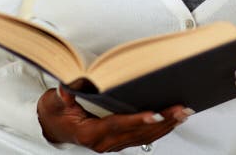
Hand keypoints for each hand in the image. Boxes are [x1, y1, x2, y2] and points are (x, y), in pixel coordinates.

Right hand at [37, 85, 191, 152]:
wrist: (53, 125)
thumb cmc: (56, 112)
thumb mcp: (55, 102)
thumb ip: (63, 96)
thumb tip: (67, 89)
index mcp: (89, 133)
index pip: (116, 125)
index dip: (136, 121)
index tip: (154, 115)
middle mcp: (103, 143)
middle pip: (137, 134)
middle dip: (161, 122)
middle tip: (179, 110)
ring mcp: (113, 145)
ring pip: (144, 138)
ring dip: (165, 126)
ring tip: (182, 113)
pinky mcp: (119, 142)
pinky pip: (142, 138)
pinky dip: (159, 129)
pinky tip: (172, 120)